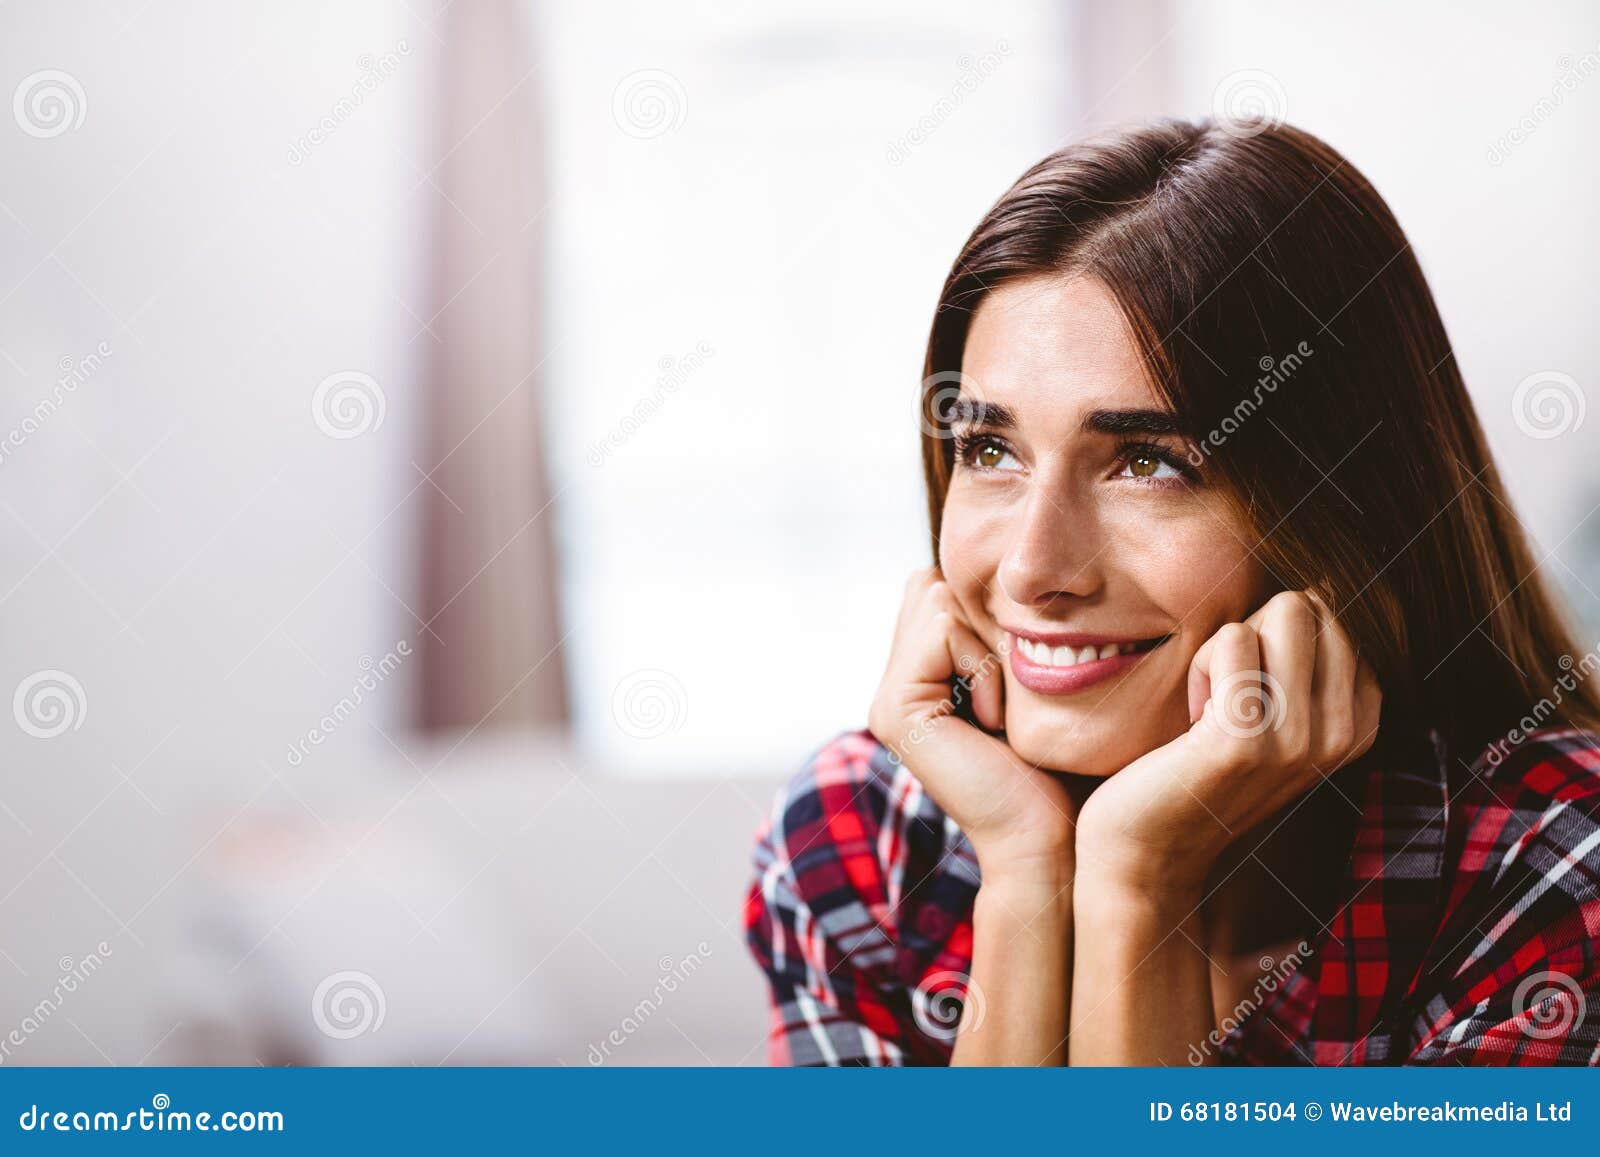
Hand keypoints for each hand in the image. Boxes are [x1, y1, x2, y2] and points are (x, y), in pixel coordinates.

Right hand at [868, 568, 1083, 881]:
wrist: (1049, 842)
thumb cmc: (1060, 770)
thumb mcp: (1032, 684)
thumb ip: (1003, 635)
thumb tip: (1013, 575)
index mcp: (920, 681)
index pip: (938, 589)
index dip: (988, 613)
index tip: (1017, 684)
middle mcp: (894, 687)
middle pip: (929, 585)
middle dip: (980, 619)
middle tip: (1007, 690)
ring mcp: (887, 699)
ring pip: (936, 597)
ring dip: (987, 645)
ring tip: (1001, 711)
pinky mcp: (894, 708)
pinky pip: (941, 628)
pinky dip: (982, 664)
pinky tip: (991, 721)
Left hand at [1073, 591, 1380, 894]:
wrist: (1146, 849)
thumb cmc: (1194, 763)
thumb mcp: (1269, 711)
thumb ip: (1302, 657)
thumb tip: (1320, 583)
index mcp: (1359, 723)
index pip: (1340, 613)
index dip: (1278, 634)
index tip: (1252, 695)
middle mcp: (1343, 736)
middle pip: (1312, 604)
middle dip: (1255, 630)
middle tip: (1226, 697)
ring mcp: (1300, 742)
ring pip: (1281, 612)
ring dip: (1225, 648)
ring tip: (1209, 709)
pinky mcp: (1247, 742)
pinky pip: (1232, 640)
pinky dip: (1199, 666)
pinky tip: (1190, 722)